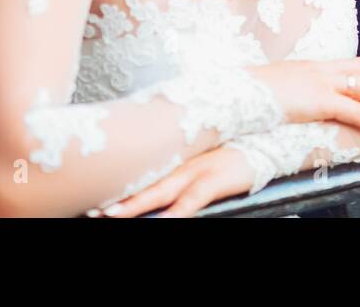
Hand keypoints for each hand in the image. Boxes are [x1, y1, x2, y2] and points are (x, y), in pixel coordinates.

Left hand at [102, 145, 254, 217]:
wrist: (265, 139)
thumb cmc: (235, 151)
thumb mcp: (204, 156)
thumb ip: (182, 163)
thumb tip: (162, 175)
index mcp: (178, 160)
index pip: (144, 174)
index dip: (120, 185)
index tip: (96, 194)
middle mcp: (182, 165)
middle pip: (145, 183)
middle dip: (119, 198)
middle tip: (94, 208)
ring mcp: (197, 172)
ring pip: (160, 191)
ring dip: (136, 204)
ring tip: (113, 214)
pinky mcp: (213, 181)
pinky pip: (191, 201)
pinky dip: (176, 211)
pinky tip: (164, 220)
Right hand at [258, 53, 359, 131]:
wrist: (238, 92)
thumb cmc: (252, 92)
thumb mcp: (279, 85)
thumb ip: (295, 89)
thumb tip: (299, 95)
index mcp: (314, 67)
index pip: (351, 63)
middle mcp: (323, 71)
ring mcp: (324, 85)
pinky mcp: (321, 103)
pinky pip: (356, 114)